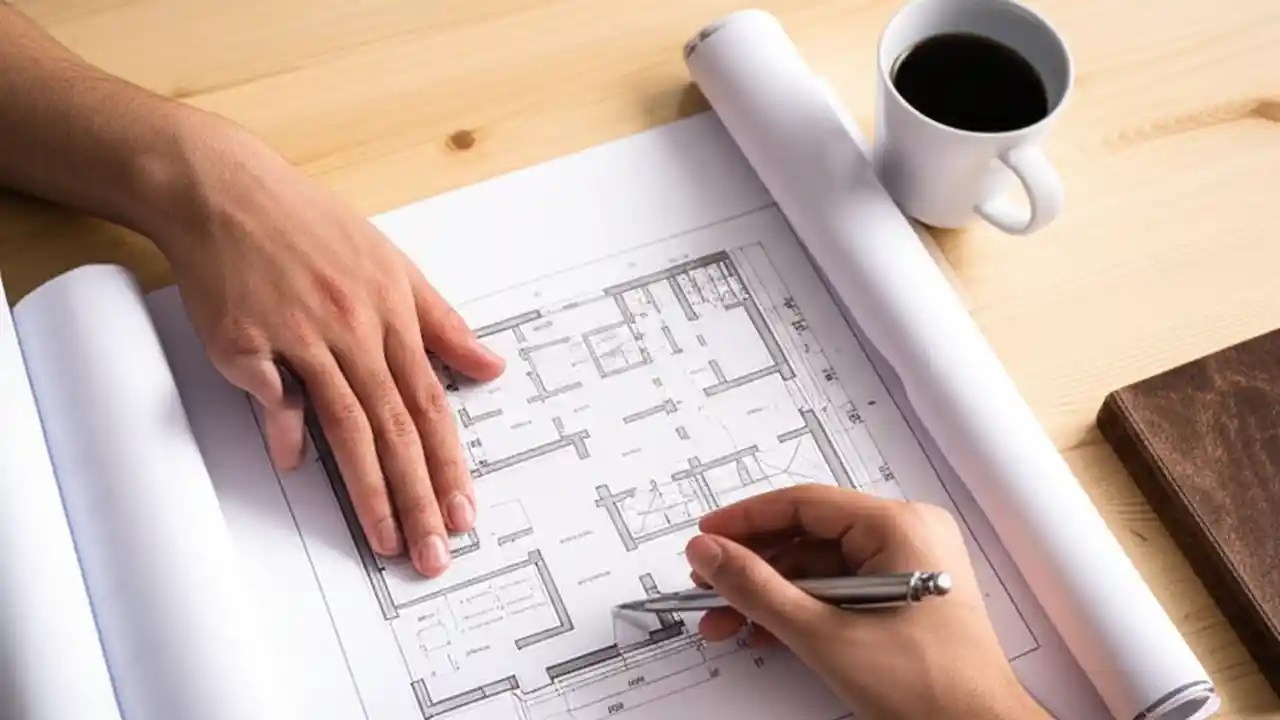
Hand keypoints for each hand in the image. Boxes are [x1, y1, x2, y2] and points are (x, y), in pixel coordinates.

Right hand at [151, 114, 503, 577]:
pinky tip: (296, 464)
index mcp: (393, 311)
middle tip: (433, 551)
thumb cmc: (308, 225)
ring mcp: (302, 335)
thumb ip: (443, 322)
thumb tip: (491, 365)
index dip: (449, 463)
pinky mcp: (247, 340)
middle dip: (419, 496)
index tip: (462, 513)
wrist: (225, 190)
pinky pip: (272, 396)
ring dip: (368, 489)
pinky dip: (284, 431)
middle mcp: (355, 327)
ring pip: (346, 423)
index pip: (432, 404)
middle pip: (397, 426)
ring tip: (384, 538)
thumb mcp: (392, 262)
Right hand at [684, 485, 1047, 718]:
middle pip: (808, 536)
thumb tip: (712, 553)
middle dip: (752, 567)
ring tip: (727, 621)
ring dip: (770, 594)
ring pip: (818, 566)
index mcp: (900, 527)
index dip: (747, 520)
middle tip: (709, 585)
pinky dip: (800, 608)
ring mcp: (906, 566)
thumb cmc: (931, 689)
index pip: (805, 504)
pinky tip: (765, 630)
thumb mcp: (825, 635)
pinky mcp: (902, 595)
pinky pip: (838, 588)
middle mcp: (907, 536)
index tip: (708, 536)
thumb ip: (759, 589)